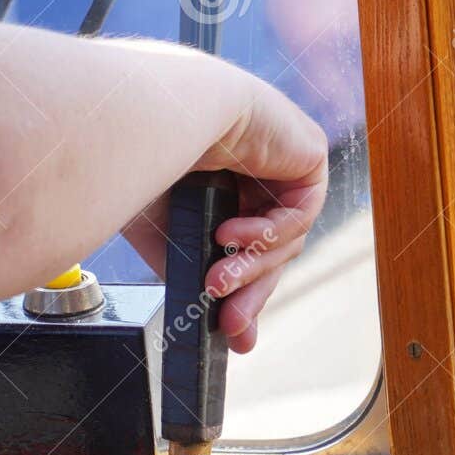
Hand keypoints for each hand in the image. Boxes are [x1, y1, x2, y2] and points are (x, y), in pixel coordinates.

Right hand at [123, 77, 327, 352]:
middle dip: (249, 289)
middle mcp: (254, 167)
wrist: (157, 116)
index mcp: (221, 178)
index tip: (229, 327)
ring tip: (217, 278)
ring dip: (253, 266)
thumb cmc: (146, 161)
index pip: (246, 245)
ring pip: (286, 238)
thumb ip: (204, 279)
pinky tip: (233, 235)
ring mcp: (284, 158)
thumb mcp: (172, 235)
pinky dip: (271, 232)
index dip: (242, 288)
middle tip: (229, 322)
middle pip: (271, 249)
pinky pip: (302, 212)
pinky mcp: (307, 151)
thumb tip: (237, 337)